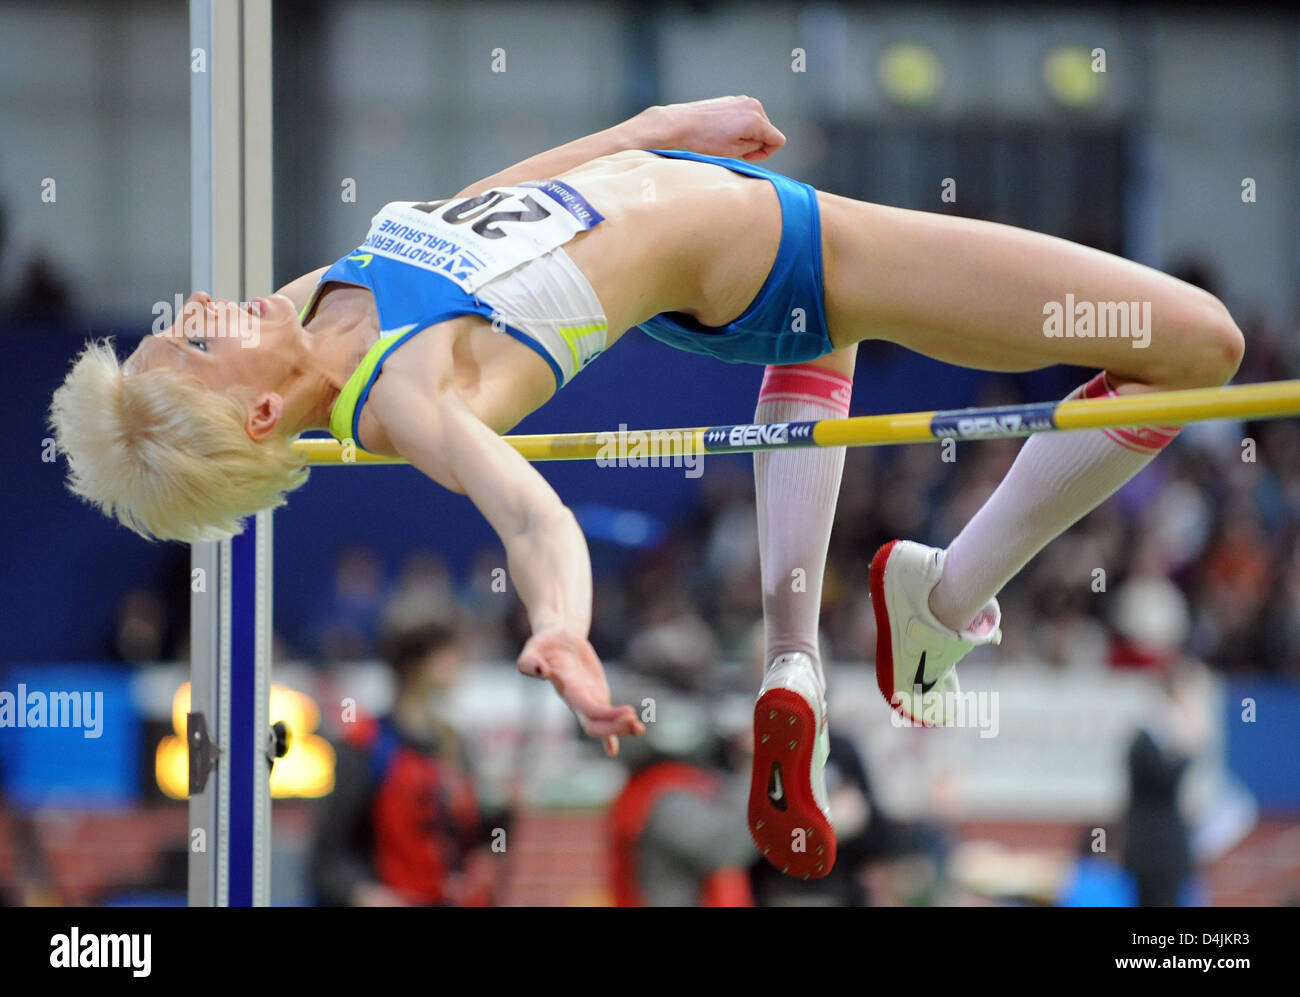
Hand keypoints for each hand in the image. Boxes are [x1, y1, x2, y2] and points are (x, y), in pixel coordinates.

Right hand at [517, 626, 644, 756]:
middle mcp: (577, 699)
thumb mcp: (533, 648)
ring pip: (603, 722)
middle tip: (633, 720)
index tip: (629, 712)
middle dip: (614, 727)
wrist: (556, 638)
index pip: (587, 708)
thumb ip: (530, 661)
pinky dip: (618, 726)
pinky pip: (607, 715)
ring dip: (620, 728)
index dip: (607, 715)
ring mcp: (586, 699)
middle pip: (594, 724)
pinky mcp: (595, 694)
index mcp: (567, 689)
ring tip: (640, 729)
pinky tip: (635, 731)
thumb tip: (542, 671)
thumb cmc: (544, 644)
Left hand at [643, 95, 785, 161]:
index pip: (778, 140)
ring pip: (757, 124)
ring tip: (727, 141)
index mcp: (756, 119)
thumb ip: (756, 146)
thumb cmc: (705, 139)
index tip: (748, 157)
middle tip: (735, 150)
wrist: (682, 123)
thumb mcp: (735, 150)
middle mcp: (753, 106)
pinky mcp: (734, 100)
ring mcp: (743, 100)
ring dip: (747, 135)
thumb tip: (763, 141)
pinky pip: (746, 117)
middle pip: (768, 131)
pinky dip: (739, 127)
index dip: (766, 153)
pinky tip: (722, 132)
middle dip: (756, 143)